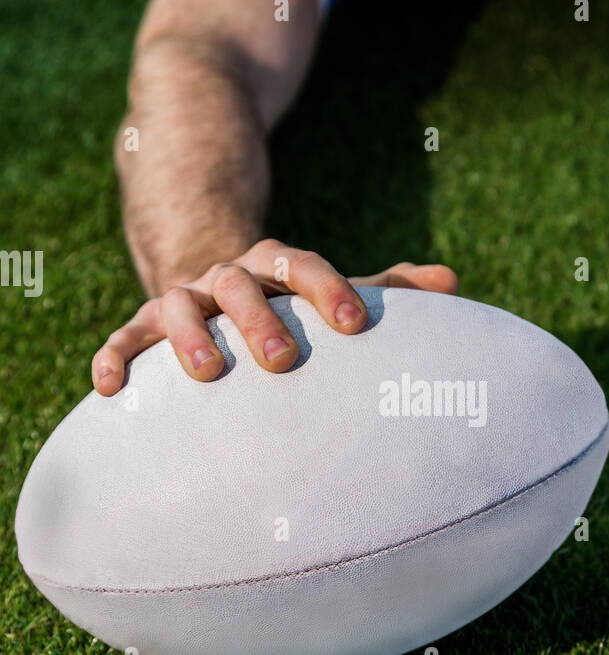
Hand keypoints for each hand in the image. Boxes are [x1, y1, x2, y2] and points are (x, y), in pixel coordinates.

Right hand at [92, 239, 457, 395]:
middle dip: (261, 319)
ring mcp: (182, 298)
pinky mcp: (144, 325)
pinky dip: (115, 357)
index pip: (303, 266)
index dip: (329, 290)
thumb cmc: (287, 302)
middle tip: (285, 360)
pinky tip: (109, 388)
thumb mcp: (330, 291)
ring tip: (208, 374)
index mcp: (275, 267)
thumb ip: (388, 289)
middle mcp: (227, 277)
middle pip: (240, 285)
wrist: (210, 276)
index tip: (356, 325)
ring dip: (190, 337)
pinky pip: (124, 337)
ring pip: (178, 307)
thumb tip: (453, 284)